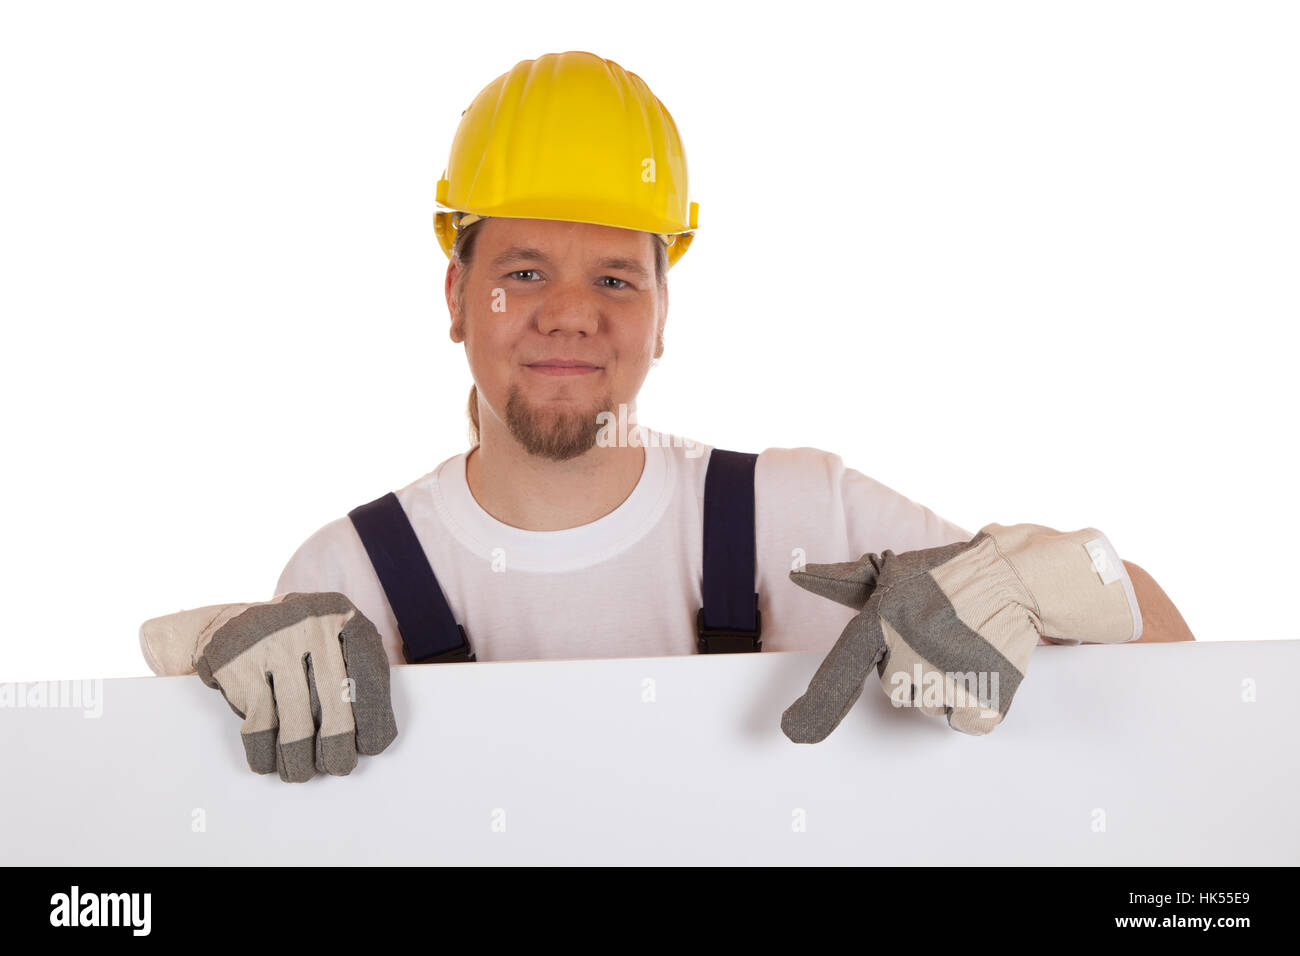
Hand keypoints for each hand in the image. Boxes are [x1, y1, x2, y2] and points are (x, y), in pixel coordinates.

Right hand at [140, 592, 397, 780]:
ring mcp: (273, 643)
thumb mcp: (334, 637)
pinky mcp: (240, 664)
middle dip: (338, 743)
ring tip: (302, 772)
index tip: (372, 746)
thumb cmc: (297, 642)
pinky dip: (265, 749)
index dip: (374, 716)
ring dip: (299, 755)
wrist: (230, 622)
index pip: (369, 672)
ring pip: (295, 717)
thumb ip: (359, 670)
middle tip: (339, 766)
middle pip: (334, 699)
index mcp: (342, 616)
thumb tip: (375, 734)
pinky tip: (269, 762)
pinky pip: (260, 721)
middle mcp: (310, 624)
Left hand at [780, 523, 1141, 739]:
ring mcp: (948, 680)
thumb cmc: (949, 575)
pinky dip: (975, 704)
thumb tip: (799, 573)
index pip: (841, 671)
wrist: (1017, 576)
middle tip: (938, 635)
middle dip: (913, 669)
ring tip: (963, 645)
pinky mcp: (984, 701)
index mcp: (882, 620)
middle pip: (897, 690)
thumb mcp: (893, 571)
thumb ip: (842, 580)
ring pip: (930, 707)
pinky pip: (965, 724)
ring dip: (944, 686)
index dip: (816, 708)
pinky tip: (982, 667)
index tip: (794, 733)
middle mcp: (911, 654)